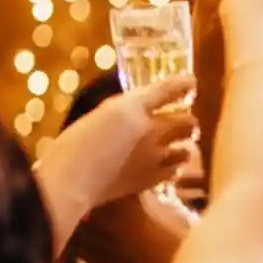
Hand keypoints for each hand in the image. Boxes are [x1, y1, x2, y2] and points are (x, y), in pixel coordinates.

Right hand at [43, 76, 197, 206]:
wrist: (71, 179)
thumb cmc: (73, 144)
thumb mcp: (100, 115)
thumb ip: (126, 111)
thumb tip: (143, 112)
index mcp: (133, 107)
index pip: (168, 90)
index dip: (183, 85)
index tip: (190, 82)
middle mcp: (150, 130)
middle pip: (188, 122)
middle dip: (187, 121)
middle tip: (180, 122)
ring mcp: (153, 157)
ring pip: (187, 151)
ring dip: (182, 147)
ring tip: (174, 147)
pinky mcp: (150, 180)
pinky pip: (174, 172)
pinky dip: (171, 168)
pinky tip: (164, 167)